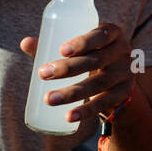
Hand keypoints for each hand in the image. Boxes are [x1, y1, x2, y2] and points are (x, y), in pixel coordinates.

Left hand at [19, 22, 135, 126]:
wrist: (118, 79)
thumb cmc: (91, 56)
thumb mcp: (80, 48)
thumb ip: (53, 45)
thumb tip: (25, 43)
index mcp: (112, 34)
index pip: (101, 35)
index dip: (83, 42)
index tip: (61, 50)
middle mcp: (123, 52)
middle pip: (96, 60)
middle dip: (68, 68)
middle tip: (43, 74)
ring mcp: (126, 74)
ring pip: (99, 84)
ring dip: (72, 93)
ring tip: (49, 99)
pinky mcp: (124, 94)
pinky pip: (104, 103)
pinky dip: (86, 111)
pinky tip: (69, 116)